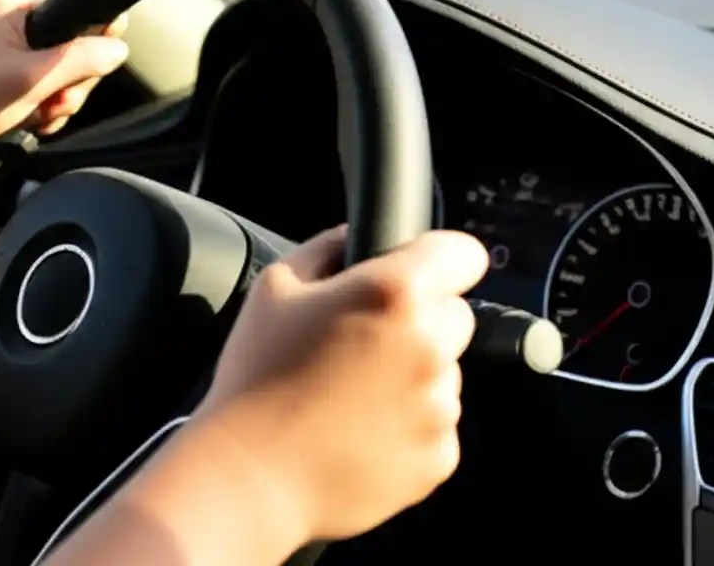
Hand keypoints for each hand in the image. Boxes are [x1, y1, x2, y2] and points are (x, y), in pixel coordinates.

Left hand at [0, 0, 128, 148]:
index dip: (91, 43)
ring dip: (57, 103)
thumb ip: (82, 60)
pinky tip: (28, 122)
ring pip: (64, 77)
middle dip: (70, 84)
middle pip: (76, 49)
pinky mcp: (7, 81)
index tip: (87, 69)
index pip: (78, 11)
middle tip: (51, 101)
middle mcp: (13, 24)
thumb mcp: (33, 77)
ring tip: (35, 115)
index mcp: (16, 6)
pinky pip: (46, 93)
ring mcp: (10, 54)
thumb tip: (119, 49)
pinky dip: (43, 112)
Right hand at [192, 226, 488, 541]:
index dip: (440, 260)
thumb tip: (357, 238)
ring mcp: (439, 406)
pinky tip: (356, 431)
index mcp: (395, 293)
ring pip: (443, 374)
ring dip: (410, 377)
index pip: (463, 253)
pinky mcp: (439, 456)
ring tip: (348, 395)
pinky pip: (435, 426)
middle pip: (455, 317)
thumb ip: (328, 248)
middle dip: (420, 323)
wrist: (250, 474)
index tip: (421, 273)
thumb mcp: (275, 288)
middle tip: (361, 343)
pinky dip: (406, 426)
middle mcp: (430, 346)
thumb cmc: (255, 378)